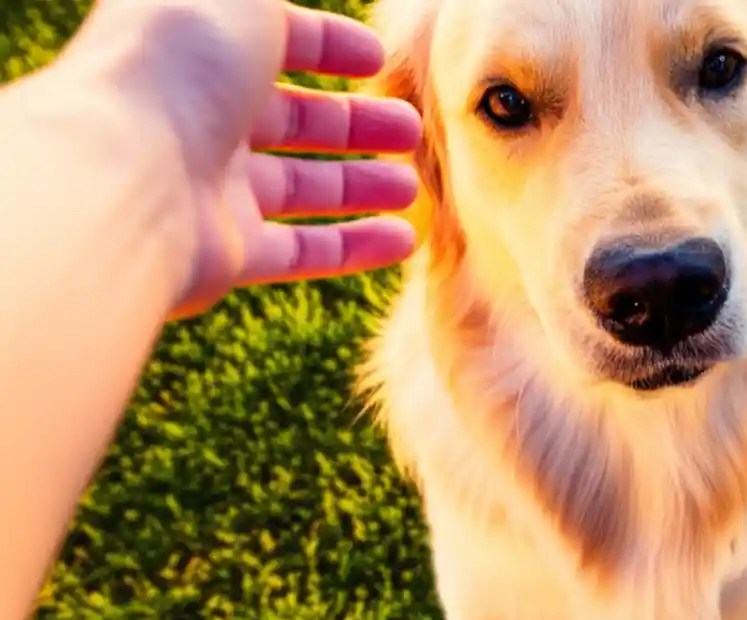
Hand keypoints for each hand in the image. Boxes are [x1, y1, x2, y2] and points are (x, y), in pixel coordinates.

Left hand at [78, 1, 423, 318]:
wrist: (121, 173)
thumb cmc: (178, 64)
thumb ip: (270, 0)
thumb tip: (284, 5)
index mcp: (200, 47)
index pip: (271, 42)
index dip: (326, 45)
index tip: (376, 60)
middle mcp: (202, 117)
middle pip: (291, 120)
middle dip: (356, 124)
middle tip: (410, 130)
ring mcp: (213, 189)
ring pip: (301, 188)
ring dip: (360, 186)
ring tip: (411, 187)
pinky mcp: (226, 253)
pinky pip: (301, 251)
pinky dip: (354, 248)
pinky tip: (403, 240)